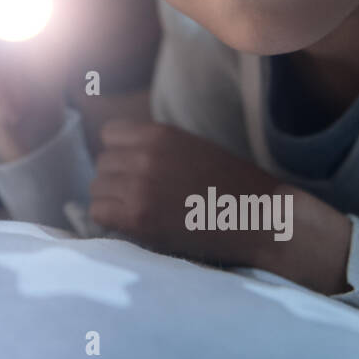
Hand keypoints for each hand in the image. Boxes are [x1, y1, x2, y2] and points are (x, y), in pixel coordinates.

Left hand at [89, 119, 352, 291]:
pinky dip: (111, 220)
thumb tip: (119, 154)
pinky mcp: (139, 218)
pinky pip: (99, 213)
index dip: (119, 152)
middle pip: (102, 163)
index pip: (108, 134)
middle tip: (142, 196)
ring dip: (113, 200)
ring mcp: (139, 186)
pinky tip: (135, 225)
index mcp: (159, 134)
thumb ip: (155, 147)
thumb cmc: (233, 186)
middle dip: (117, 179)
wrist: (262, 219)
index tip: (133, 167)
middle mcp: (144, 156)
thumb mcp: (192, 147)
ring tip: (140, 211)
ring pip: (97, 188)